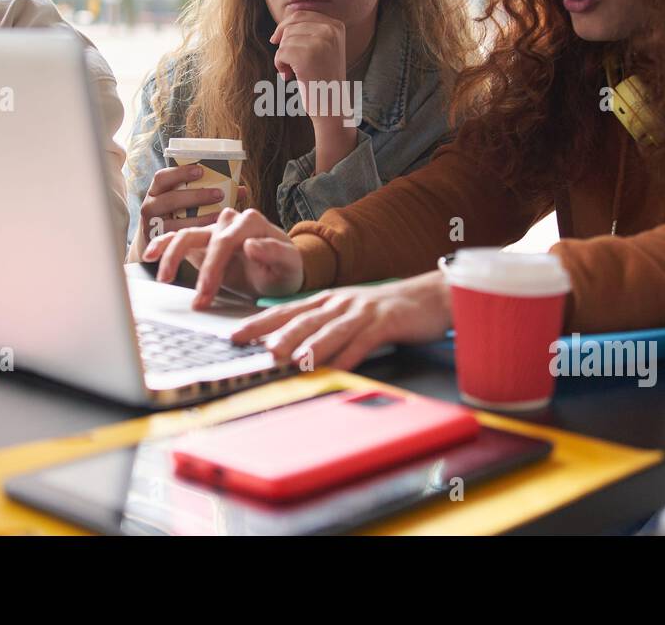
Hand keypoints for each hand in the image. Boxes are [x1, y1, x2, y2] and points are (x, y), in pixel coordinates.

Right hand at [129, 165, 247, 260]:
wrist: (156, 242)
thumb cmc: (177, 214)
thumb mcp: (184, 199)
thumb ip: (207, 191)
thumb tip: (241, 189)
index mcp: (155, 191)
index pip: (161, 177)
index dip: (180, 172)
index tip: (201, 170)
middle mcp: (150, 207)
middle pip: (170, 199)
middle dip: (196, 196)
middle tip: (219, 193)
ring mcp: (152, 227)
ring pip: (175, 221)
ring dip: (200, 217)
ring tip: (219, 214)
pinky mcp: (160, 243)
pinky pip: (178, 238)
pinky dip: (196, 233)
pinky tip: (211, 231)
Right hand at [142, 207, 303, 308]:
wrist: (279, 274)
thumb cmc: (285, 269)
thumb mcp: (289, 264)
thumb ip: (275, 252)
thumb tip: (251, 244)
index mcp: (252, 222)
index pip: (226, 240)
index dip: (213, 267)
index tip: (207, 292)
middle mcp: (230, 222)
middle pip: (203, 238)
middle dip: (197, 272)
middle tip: (197, 302)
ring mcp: (214, 231)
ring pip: (185, 235)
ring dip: (172, 257)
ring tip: (165, 280)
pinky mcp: (202, 243)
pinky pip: (177, 239)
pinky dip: (162, 245)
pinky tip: (149, 255)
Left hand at [230, 270, 451, 370]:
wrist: (429, 297)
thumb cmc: (385, 310)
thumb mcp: (348, 313)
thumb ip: (322, 327)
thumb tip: (290, 348)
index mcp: (327, 300)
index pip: (286, 310)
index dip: (260, 322)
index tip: (235, 334)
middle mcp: (340, 303)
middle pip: (304, 319)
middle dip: (278, 333)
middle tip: (256, 348)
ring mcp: (362, 312)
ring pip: (330, 329)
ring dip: (309, 345)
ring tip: (290, 359)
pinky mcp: (385, 323)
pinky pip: (363, 342)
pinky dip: (347, 356)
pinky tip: (335, 368)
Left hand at [270, 10, 358, 169]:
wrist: (331, 106)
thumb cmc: (323, 78)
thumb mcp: (324, 48)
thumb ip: (309, 31)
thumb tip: (282, 22)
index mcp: (336, 25)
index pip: (301, 14)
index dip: (284, 26)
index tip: (276, 41)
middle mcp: (330, 30)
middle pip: (290, 25)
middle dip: (283, 43)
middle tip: (288, 62)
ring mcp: (320, 42)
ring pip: (284, 40)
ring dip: (282, 57)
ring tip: (293, 72)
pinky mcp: (307, 56)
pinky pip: (281, 53)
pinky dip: (280, 65)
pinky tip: (289, 77)